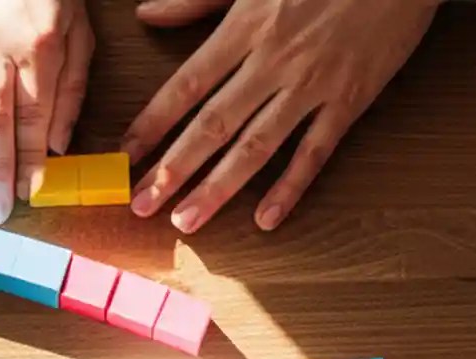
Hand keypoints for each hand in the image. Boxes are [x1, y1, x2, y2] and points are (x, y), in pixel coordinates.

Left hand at [123, 0, 437, 232]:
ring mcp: (313, 85)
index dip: (152, 123)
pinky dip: (291, 187)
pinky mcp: (351, 99)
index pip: (187, 85)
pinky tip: (266, 219)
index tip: (124, 155)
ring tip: (186, 220)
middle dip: (172, 169)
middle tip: (141, 205)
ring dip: (217, 188)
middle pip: (213, 125)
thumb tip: (147, 14)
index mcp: (246, 27)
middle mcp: (274, 61)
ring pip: (256, 146)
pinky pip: (316, 152)